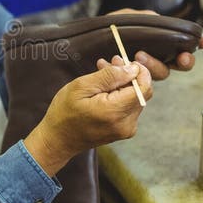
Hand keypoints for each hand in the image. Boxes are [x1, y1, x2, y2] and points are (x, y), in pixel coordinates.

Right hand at [24, 61, 151, 176]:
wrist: (58, 140)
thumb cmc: (64, 113)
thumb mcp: (81, 87)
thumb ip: (109, 76)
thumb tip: (133, 69)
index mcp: (114, 112)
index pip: (144, 88)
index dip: (140, 71)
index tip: (127, 61)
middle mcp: (125, 124)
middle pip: (141, 92)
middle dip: (128, 75)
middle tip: (111, 61)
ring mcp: (126, 130)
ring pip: (135, 99)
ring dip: (123, 84)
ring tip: (103, 72)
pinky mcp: (123, 131)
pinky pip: (128, 108)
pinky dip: (120, 95)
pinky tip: (104, 88)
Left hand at [103, 7, 202, 80]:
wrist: (83, 45)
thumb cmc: (104, 31)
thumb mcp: (123, 19)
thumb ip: (142, 18)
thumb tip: (158, 20)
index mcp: (158, 42)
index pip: (183, 44)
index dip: (195, 44)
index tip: (202, 41)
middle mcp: (156, 57)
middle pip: (178, 64)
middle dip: (184, 61)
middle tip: (180, 58)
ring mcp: (143, 70)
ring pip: (160, 73)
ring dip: (154, 66)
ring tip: (139, 56)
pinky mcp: (129, 80)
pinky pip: (137, 81)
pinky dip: (131, 74)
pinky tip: (118, 63)